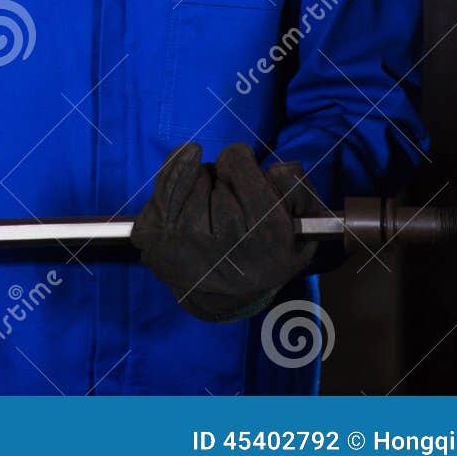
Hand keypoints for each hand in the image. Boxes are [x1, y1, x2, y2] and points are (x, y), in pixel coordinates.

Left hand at [130, 143, 328, 322]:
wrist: (229, 294)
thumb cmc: (268, 245)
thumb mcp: (302, 220)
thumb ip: (296, 185)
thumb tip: (273, 168)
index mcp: (265, 233)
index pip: (237, 162)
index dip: (241, 161)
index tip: (244, 175)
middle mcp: (222, 243)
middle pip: (212, 169)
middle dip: (221, 175)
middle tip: (230, 199)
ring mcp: (183, 245)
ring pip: (187, 176)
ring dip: (199, 181)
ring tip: (211, 206)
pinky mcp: (154, 243)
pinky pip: (160, 190)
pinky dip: (173, 184)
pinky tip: (186, 203)